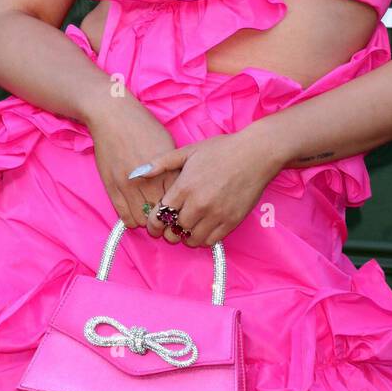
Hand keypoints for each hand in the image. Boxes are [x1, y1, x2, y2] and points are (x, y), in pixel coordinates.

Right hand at [87, 103, 178, 233]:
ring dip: (148, 220)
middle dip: (166, 218)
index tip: (180, 209)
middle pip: (162, 213)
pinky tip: (136, 213)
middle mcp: (148, 179)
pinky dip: (132, 220)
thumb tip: (181, 188)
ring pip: (143, 219)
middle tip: (166, 217)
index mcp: (165, 168)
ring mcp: (128, 185)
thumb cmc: (143, 126)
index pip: (179, 200)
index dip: (181, 208)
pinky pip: (124, 215)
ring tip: (149, 215)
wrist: (113, 116)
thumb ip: (174, 168)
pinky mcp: (112, 188)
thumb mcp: (167, 143)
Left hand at [127, 128, 282, 246]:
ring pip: (192, 239)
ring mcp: (216, 215)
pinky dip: (204, 238)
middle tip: (171, 225)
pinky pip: (211, 241)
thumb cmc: (221, 149)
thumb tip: (135, 173)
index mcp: (184, 187)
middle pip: (174, 231)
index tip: (154, 224)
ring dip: (186, 236)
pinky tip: (203, 227)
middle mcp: (198, 204)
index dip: (153, 223)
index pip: (159, 216)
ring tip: (188, 227)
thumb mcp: (188, 151)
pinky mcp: (232, 222)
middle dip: (169, 230)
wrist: (256, 154)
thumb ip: (160, 163)